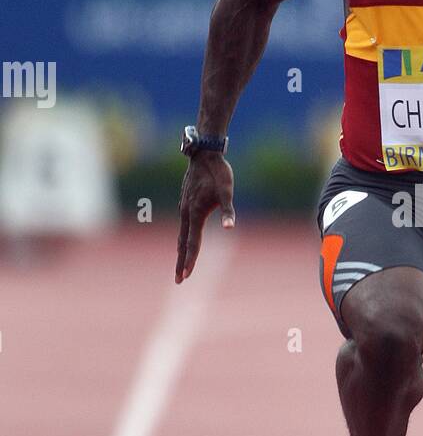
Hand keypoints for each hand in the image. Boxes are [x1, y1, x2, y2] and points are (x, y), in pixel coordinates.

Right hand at [175, 152, 234, 283]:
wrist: (204, 155)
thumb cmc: (218, 173)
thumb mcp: (227, 191)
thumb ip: (228, 211)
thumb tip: (230, 228)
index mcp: (195, 213)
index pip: (192, 243)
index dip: (190, 261)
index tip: (186, 276)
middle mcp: (186, 213)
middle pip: (183, 243)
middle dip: (181, 262)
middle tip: (179, 280)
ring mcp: (184, 208)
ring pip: (181, 235)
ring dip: (180, 252)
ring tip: (180, 266)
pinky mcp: (185, 203)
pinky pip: (183, 227)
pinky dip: (182, 239)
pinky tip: (184, 242)